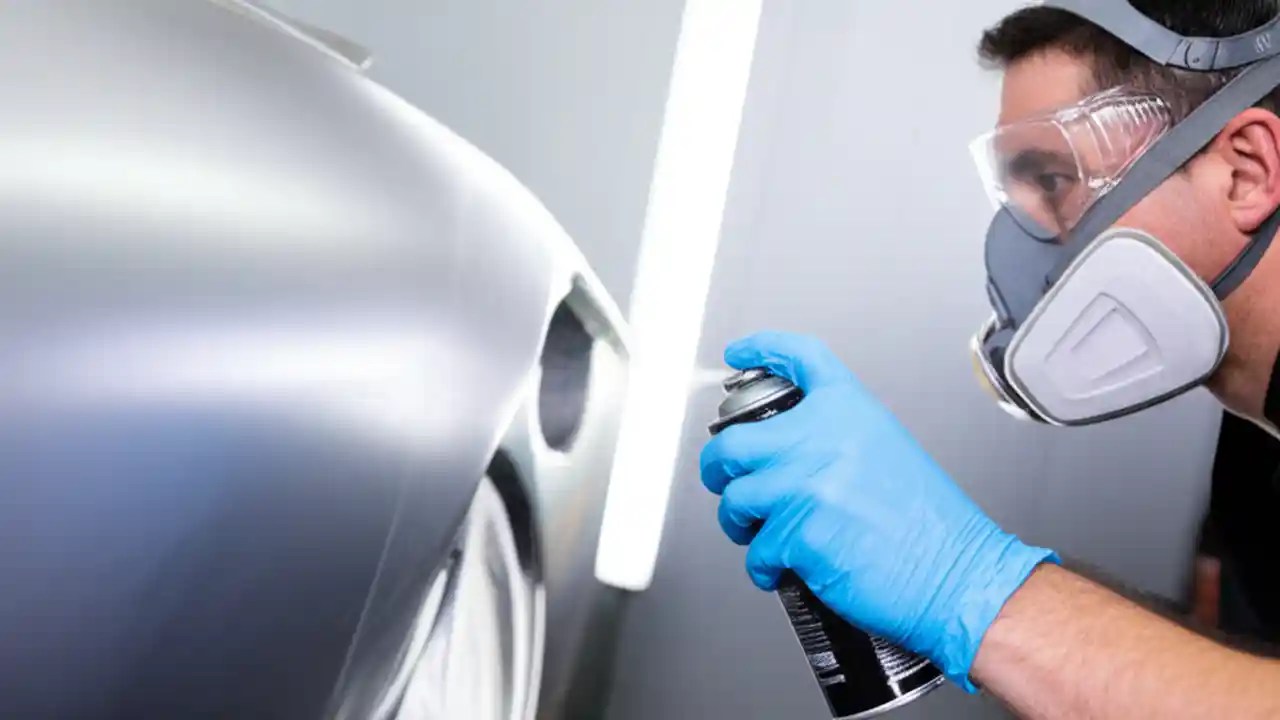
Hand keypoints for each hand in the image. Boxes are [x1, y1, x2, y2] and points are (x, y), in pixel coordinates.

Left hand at [700, 331, 1056, 689]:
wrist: (955, 573)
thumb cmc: (930, 524)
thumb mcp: (888, 448)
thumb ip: (837, 435)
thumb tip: (787, 444)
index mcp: (849, 410)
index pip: (798, 357)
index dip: (761, 348)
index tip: (737, 353)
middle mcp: (822, 439)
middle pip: (733, 440)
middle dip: (717, 467)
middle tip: (723, 477)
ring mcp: (806, 484)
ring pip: (735, 499)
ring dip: (738, 522)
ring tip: (758, 532)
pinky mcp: (798, 533)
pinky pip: (756, 548)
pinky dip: (763, 565)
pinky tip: (781, 566)